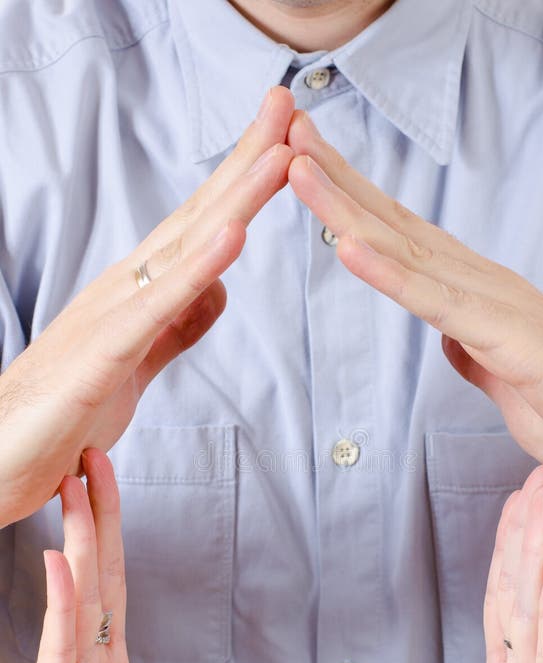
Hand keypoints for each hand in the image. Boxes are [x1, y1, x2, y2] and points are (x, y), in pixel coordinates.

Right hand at [0, 87, 295, 528]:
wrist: (1, 453)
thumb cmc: (65, 409)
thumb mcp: (138, 360)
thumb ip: (178, 324)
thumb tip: (219, 288)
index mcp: (141, 290)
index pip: (203, 224)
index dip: (246, 180)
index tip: (286, 137)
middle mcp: (127, 287)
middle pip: (200, 215)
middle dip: (249, 159)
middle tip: (289, 103)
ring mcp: (113, 312)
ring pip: (187, 246)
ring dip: (238, 196)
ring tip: (281, 149)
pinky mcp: (105, 352)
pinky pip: (160, 305)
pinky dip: (199, 267)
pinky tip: (233, 232)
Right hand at [0, 449, 299, 662]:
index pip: (112, 585)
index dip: (112, 534)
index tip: (108, 485)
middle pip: (92, 573)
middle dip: (93, 514)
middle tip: (92, 456)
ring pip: (72, 596)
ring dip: (74, 539)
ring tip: (72, 487)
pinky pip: (56, 644)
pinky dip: (59, 601)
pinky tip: (59, 562)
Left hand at [287, 112, 542, 500]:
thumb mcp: (501, 375)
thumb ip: (471, 351)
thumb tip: (448, 338)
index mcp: (473, 291)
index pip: (402, 237)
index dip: (352, 199)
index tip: (307, 163)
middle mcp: (479, 282)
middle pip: (396, 225)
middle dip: (338, 179)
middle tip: (289, 133)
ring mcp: (492, 302)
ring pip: (405, 250)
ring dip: (347, 208)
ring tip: (299, 168)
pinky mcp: (504, 335)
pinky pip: (434, 303)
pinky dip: (388, 273)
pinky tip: (348, 244)